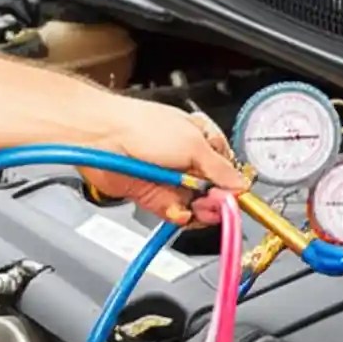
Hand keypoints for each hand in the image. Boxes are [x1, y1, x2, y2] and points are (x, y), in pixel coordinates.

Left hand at [80, 97, 248, 225]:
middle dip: (215, 201)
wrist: (101, 137)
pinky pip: (175, 213)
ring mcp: (172, 180)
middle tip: (211, 202)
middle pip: (214, 192)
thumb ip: (221, 169)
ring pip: (196, 206)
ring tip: (194, 207)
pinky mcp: (155, 196)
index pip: (228, 172)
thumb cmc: (141, 127)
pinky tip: (179, 210)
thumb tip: (241, 186)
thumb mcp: (194, 144)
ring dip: (197, 211)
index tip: (232, 199)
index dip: (231, 188)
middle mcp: (189, 161)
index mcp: (203, 142)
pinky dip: (178, 215)